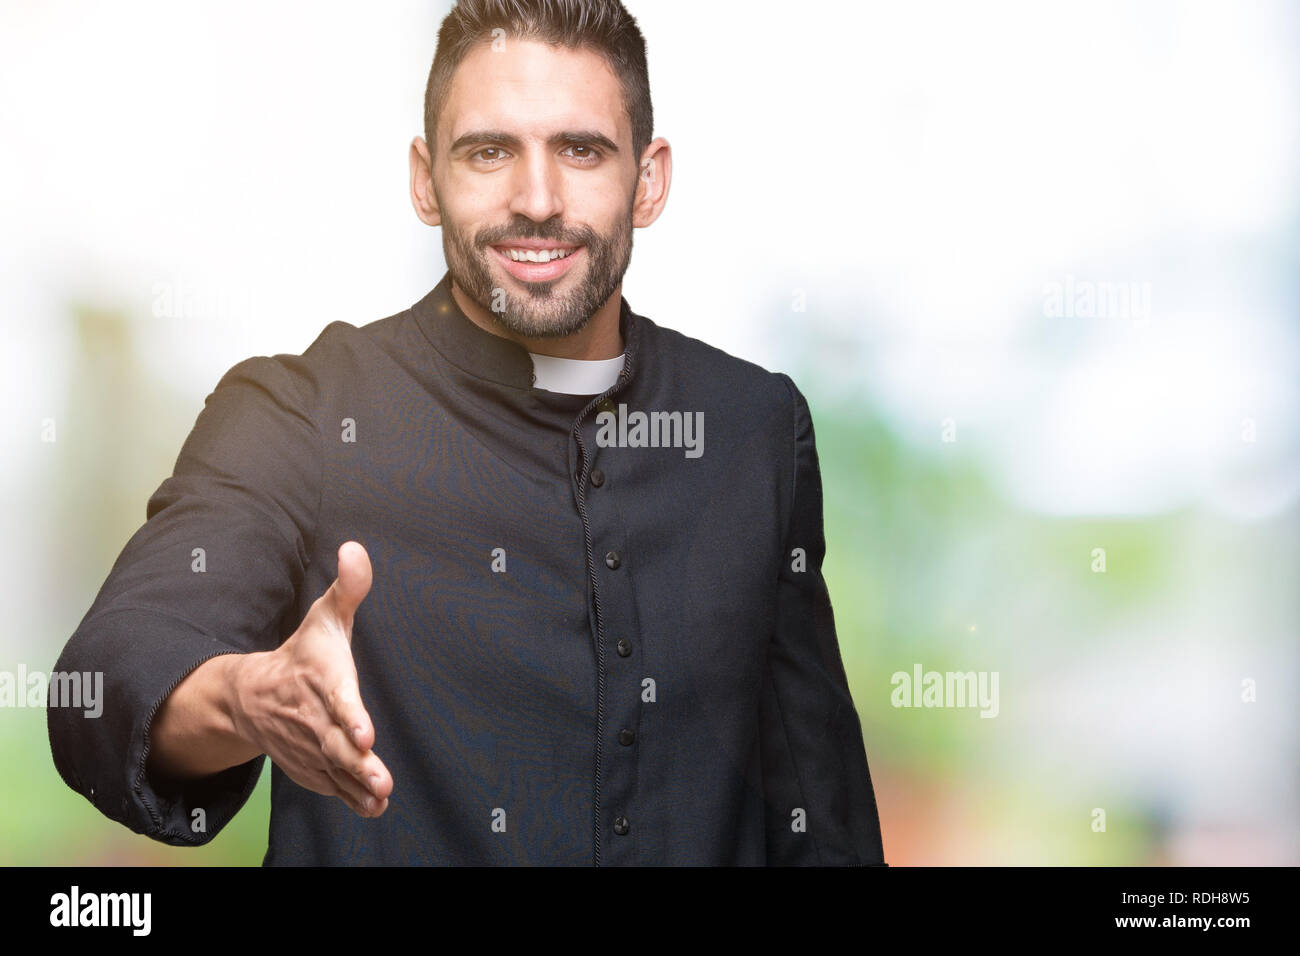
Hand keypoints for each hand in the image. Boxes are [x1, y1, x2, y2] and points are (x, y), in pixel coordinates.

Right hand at [229, 541, 392, 816]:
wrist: (252, 696)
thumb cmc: (303, 654)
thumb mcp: (325, 617)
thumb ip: (349, 587)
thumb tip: (355, 549)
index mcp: (320, 680)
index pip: (337, 699)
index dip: (351, 717)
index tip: (366, 734)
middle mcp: (313, 717)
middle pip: (336, 743)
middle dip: (357, 762)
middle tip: (380, 777)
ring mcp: (310, 745)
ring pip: (334, 769)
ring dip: (357, 785)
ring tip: (381, 795)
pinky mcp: (312, 766)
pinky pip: (330, 784)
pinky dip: (349, 798)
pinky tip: (374, 806)